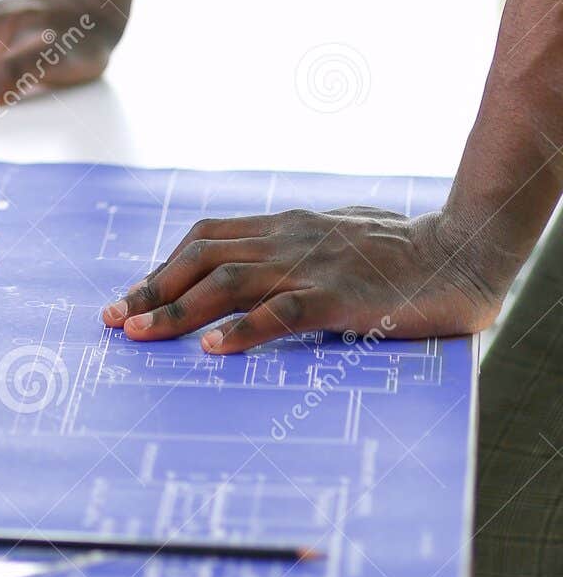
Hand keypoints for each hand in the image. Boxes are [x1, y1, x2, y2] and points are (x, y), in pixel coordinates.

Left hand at [101, 205, 513, 352]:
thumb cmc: (402, 253)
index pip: (206, 240)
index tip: (130, 298)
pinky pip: (281, 311)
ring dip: (177, 308)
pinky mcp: (340, 297)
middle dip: (152, 288)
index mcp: (286, 227)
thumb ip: (298, 251)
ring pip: (228, 281)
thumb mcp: (336, 240)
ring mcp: (313, 265)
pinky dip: (242, 329)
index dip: (163, 268)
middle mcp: (289, 239)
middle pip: (201, 257)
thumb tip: (262, 277)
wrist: (462, 251)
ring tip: (141, 333)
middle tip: (114, 320)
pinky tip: (212, 349)